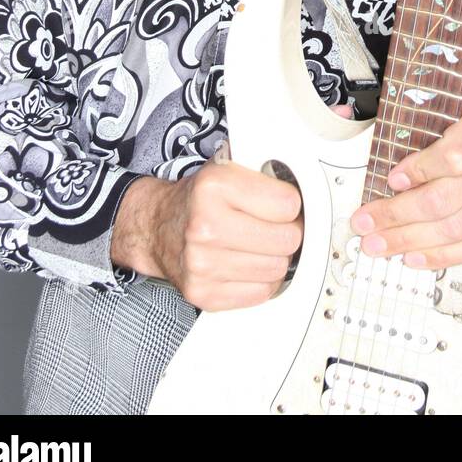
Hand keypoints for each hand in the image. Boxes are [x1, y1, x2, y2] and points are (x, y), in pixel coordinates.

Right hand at [147, 143, 304, 311]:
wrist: (155, 228)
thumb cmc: (197, 198)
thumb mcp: (226, 167)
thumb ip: (263, 167)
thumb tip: (306, 180)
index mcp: (213, 187)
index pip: (287, 204)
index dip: (290, 203)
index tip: (282, 203)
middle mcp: (205, 227)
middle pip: (287, 240)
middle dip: (287, 231)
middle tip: (276, 225)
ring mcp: (203, 265)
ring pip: (277, 269)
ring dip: (275, 257)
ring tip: (259, 243)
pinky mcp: (204, 295)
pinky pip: (261, 293)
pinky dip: (261, 279)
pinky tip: (247, 263)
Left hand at [348, 89, 461, 269]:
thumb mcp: (454, 107)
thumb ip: (421, 118)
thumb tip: (360, 127)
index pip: (454, 155)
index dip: (420, 171)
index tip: (390, 180)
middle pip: (446, 200)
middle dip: (397, 216)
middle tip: (366, 224)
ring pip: (455, 229)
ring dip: (410, 241)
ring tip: (379, 245)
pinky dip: (440, 257)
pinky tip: (413, 257)